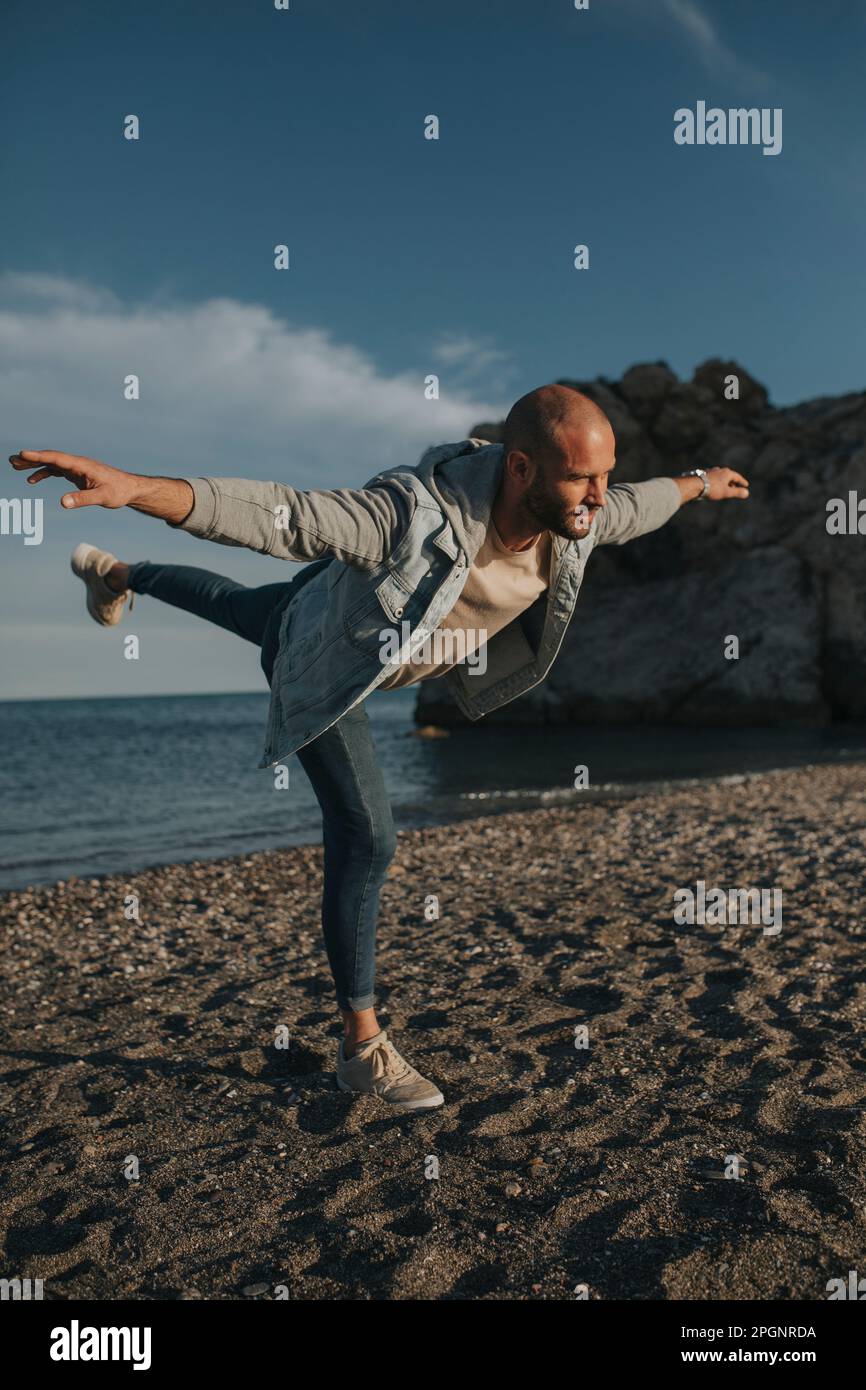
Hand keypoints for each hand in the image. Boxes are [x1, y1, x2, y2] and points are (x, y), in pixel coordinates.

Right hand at [9, 449, 139, 509]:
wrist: (129, 489)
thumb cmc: (118, 491)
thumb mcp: (102, 498)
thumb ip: (83, 499)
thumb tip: (62, 503)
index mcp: (82, 465)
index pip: (57, 458)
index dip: (39, 456)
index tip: (23, 454)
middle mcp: (77, 463)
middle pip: (50, 458)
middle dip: (31, 459)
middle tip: (12, 460)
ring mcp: (76, 468)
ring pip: (51, 463)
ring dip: (34, 464)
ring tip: (15, 467)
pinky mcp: (77, 474)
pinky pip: (56, 471)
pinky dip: (44, 473)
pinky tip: (33, 480)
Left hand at [705, 467, 748, 500]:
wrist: (694, 485)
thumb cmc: (712, 489)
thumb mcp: (726, 492)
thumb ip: (737, 492)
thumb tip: (747, 493)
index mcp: (727, 473)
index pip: (737, 477)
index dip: (742, 482)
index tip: (746, 485)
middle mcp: (719, 470)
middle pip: (729, 476)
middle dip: (733, 482)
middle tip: (736, 488)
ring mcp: (711, 471)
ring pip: (720, 477)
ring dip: (724, 482)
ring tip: (725, 488)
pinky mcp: (704, 474)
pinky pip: (713, 478)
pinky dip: (717, 482)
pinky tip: (714, 486)